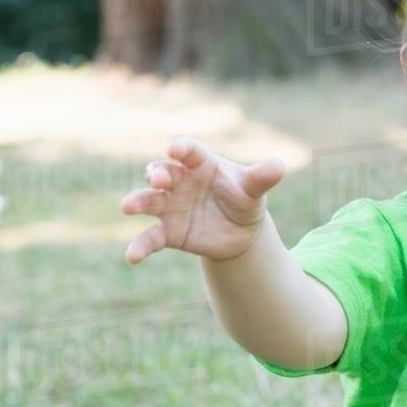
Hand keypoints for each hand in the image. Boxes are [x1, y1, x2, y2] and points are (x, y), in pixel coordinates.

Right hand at [120, 136, 284, 263]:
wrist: (240, 232)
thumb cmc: (244, 199)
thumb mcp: (254, 190)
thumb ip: (262, 178)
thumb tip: (279, 166)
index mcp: (201, 164)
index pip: (189, 151)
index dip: (181, 148)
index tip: (175, 149)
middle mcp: (180, 182)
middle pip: (163, 172)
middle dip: (158, 174)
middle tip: (157, 179)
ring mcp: (171, 207)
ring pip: (149, 201)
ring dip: (137, 202)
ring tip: (127, 207)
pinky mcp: (168, 232)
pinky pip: (150, 238)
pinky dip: (139, 246)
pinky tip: (132, 257)